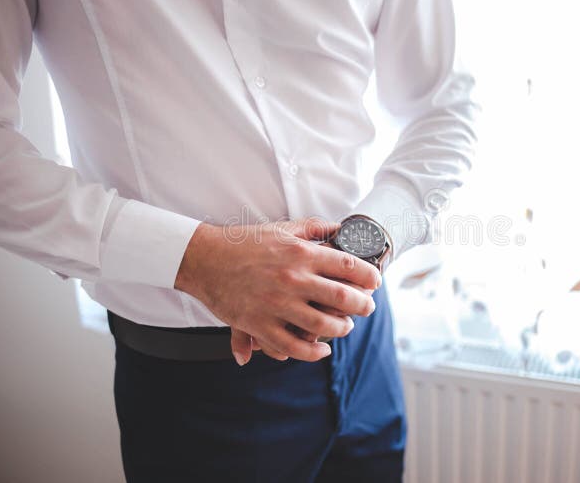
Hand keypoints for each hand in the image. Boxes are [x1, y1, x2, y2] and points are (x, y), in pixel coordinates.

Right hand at [175, 218, 380, 364]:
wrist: (204, 259)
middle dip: (363, 306)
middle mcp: (292, 279)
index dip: (369, 276)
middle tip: (367, 308)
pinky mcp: (259, 325)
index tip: (375, 282)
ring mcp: (276, 304)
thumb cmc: (243, 243)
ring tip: (344, 326)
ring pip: (322, 325)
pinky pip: (293, 347)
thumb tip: (339, 227)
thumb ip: (313, 228)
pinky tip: (321, 349)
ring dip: (341, 329)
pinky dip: (313, 352)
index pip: (348, 265)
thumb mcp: (281, 228)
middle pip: (342, 298)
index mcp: (300, 253)